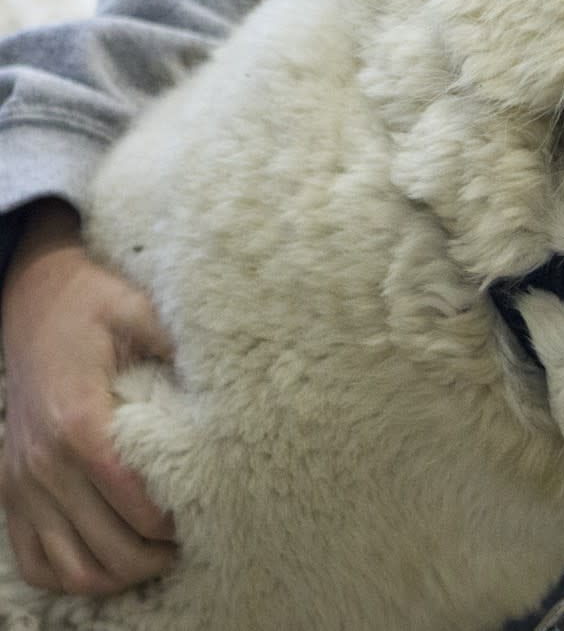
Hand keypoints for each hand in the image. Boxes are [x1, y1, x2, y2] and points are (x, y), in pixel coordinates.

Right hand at [1, 199, 176, 593]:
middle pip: (110, 546)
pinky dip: (75, 574)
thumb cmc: (91, 305)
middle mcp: (42, 464)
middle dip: (160, 555)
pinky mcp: (11, 493)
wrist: (31, 299)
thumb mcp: (138, 308)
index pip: (135, 504)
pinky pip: (37, 562)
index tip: (214, 511)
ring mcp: (21, 485)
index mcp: (78, 423)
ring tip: (164, 554)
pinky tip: (114, 559)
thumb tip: (231, 369)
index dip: (179, 520)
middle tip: (199, 539)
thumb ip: (177, 338)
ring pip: (73, 567)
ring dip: (122, 573)